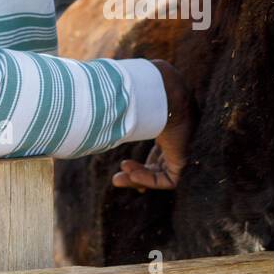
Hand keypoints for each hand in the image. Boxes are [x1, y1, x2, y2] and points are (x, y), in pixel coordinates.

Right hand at [113, 59, 193, 190]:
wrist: (166, 93)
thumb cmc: (144, 94)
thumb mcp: (127, 104)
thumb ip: (116, 111)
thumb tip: (90, 110)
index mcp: (169, 126)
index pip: (159, 151)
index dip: (143, 163)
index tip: (123, 166)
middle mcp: (177, 139)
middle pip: (158, 164)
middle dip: (137, 174)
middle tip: (116, 179)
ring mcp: (181, 149)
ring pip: (160, 174)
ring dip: (137, 178)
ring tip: (117, 178)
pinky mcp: (184, 159)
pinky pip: (168, 180)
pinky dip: (148, 180)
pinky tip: (132, 173)